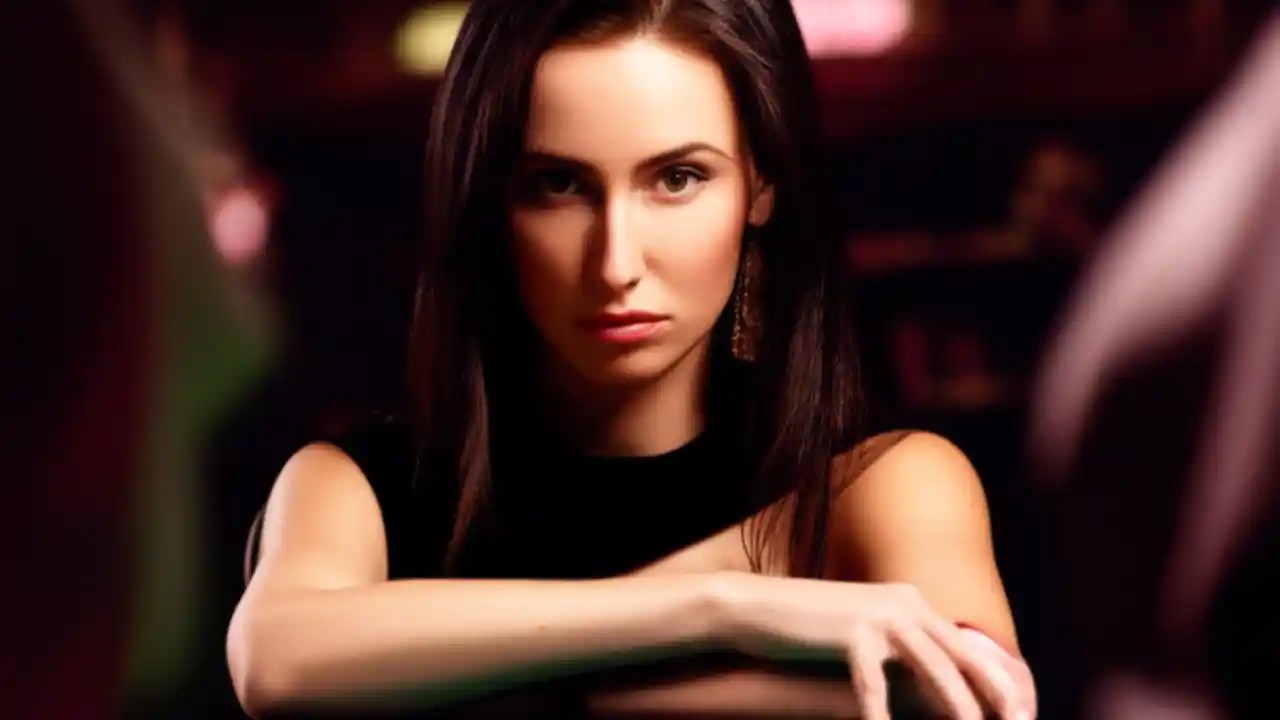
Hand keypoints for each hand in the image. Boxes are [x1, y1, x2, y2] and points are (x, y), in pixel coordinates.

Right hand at [709, 571, 1034, 719]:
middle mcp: (905, 602)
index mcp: (912, 602)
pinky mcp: (852, 632)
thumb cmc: (809, 630)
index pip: (968, 647)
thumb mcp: (866, 636)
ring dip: (958, 709)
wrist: (756, 607)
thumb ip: (901, 652)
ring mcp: (879, 614)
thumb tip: (931, 687)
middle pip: (964, 657)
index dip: (998, 684)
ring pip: (935, 670)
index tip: (1020, 714)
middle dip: (995, 698)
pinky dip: (881, 716)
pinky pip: (875, 686)